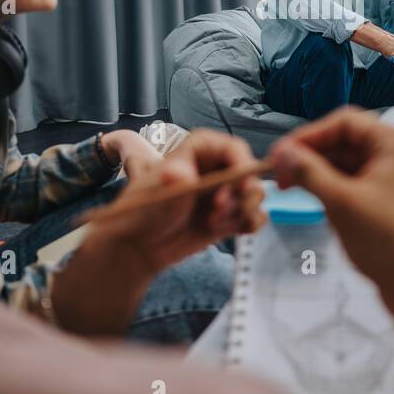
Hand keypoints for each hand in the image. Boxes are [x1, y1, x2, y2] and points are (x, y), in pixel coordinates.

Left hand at [50, 131, 265, 335]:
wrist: (139, 245)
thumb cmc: (143, 208)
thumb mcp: (156, 190)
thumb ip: (172, 180)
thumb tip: (180, 173)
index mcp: (200, 151)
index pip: (232, 148)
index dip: (242, 163)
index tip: (240, 185)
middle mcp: (218, 169)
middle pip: (250, 173)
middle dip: (242, 192)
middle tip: (218, 208)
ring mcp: (226, 193)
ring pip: (254, 196)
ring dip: (242, 210)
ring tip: (214, 222)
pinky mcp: (230, 216)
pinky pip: (255, 216)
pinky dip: (248, 224)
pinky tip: (228, 231)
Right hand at [267, 108, 393, 296]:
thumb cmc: (388, 243)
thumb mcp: (341, 203)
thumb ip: (309, 172)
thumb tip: (282, 151)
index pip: (345, 122)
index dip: (308, 135)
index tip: (280, 153)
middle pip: (345, 140)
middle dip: (311, 155)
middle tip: (280, 175)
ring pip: (346, 162)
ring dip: (318, 172)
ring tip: (290, 188)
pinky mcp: (388, 197)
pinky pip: (354, 180)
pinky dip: (332, 186)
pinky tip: (313, 198)